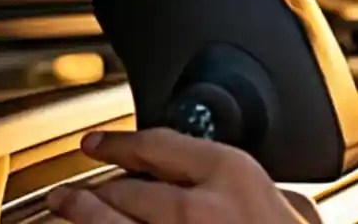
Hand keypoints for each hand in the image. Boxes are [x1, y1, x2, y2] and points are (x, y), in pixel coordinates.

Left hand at [46, 129, 305, 223]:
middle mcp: (197, 210)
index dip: (119, 144)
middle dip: (94, 187)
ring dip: (81, 212)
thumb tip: (278, 197)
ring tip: (63, 204)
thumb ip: (275, 197)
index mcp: (233, 177)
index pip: (158, 145)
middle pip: (126, 190)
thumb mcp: (294, 214)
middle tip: (71, 186)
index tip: (98, 143)